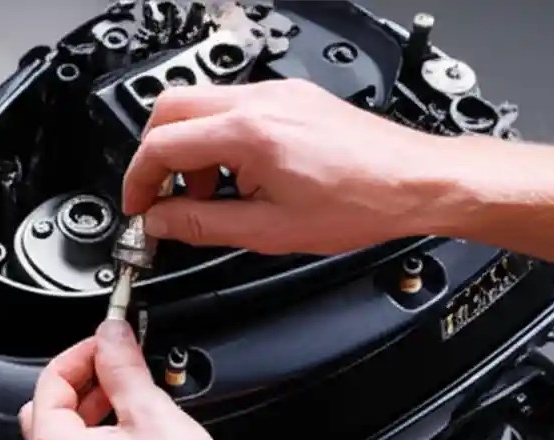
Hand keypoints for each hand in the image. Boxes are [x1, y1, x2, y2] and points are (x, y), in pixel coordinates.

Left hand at [18, 320, 258, 439]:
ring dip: (94, 408)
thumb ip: (121, 365)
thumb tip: (110, 336)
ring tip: (132, 394)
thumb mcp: (150, 411)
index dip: (82, 354)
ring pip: (68, 438)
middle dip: (84, 381)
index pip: (51, 383)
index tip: (108, 341)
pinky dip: (101, 439)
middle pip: (51, 410)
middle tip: (118, 364)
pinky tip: (134, 429)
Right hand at [124, 79, 469, 254]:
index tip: (138, 208)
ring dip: (188, 149)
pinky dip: (218, 140)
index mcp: (248, 132)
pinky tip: (238, 177)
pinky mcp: (291, 98)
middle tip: (158, 196)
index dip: (137, 181)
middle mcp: (259, 100)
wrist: (415, 183)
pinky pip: (233, 108)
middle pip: (169, 108)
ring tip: (207, 194)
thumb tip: (161, 222)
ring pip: (200, 105)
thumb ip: (202, 224)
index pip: (161, 145)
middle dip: (153, 155)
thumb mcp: (268, 231)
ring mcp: (277, 93)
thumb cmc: (360, 203)